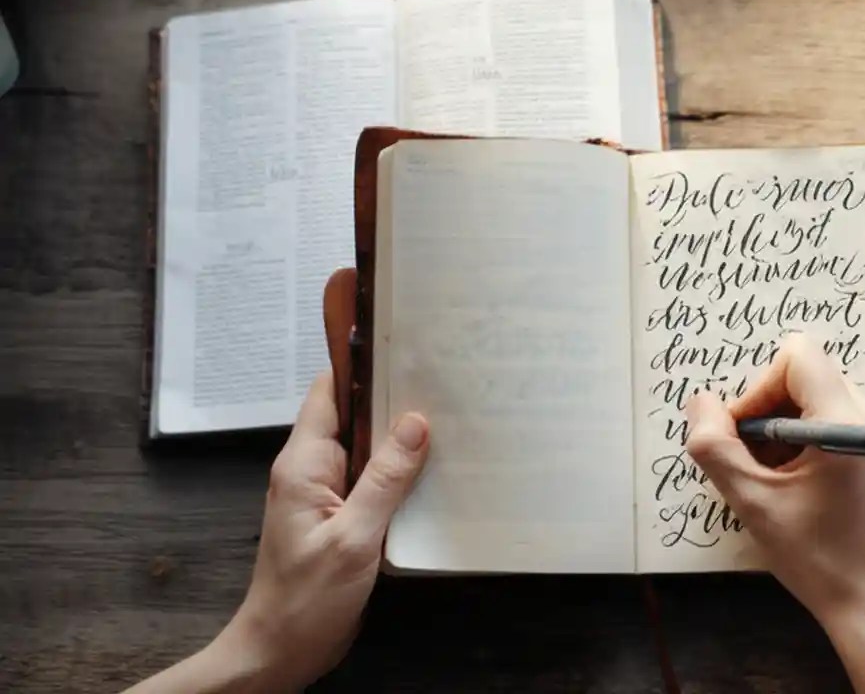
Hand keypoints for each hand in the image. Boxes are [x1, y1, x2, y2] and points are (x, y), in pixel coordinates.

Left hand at [127, 373, 430, 692]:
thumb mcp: (353, 537)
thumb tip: (416, 422)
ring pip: (369, 450)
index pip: (329, 393)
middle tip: (446, 378)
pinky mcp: (343, 519)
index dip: (363, 364)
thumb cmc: (306, 600)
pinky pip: (374, 482)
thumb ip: (385, 479)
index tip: (405, 344)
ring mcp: (327, 495)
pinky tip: (438, 470)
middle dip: (395, 398)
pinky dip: (403, 473)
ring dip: (403, 438)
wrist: (281, 651)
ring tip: (453, 416)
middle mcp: (313, 471)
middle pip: (354, 416)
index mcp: (303, 463)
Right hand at [686, 333, 864, 621]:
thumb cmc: (818, 559)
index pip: (797, 357)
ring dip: (785, 427)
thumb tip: (700, 403)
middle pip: (807, 376)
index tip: (744, 436)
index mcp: (850, 421)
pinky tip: (798, 482)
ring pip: (819, 397)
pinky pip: (838, 418)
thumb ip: (715, 446)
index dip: (757, 390)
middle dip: (768, 411)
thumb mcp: (754, 502)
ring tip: (775, 477)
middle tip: (753, 462)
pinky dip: (808, 438)